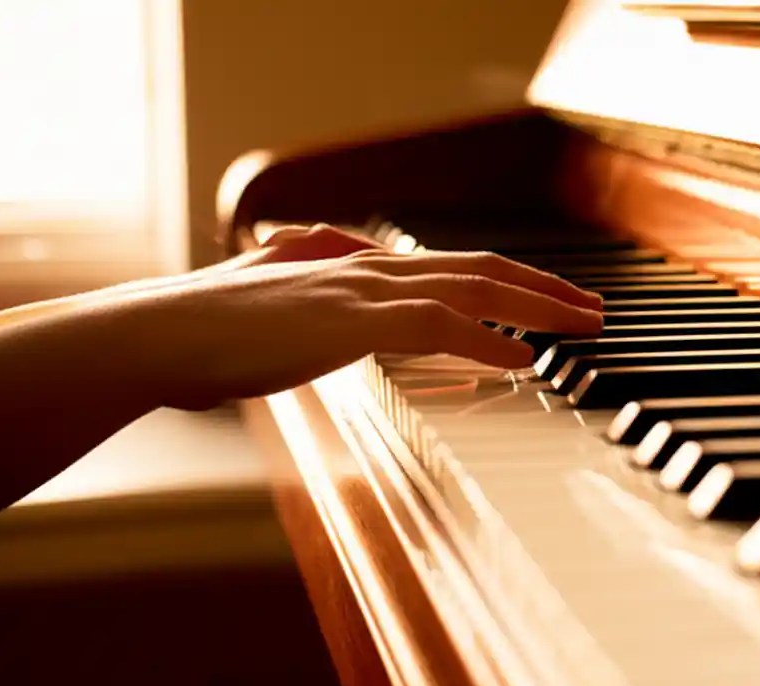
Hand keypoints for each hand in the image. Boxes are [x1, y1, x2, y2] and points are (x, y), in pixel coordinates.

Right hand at [130, 245, 602, 409]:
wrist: (164, 334)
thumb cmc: (215, 325)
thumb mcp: (278, 290)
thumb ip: (320, 270)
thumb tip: (347, 255)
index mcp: (362, 266)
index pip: (459, 267)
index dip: (515, 282)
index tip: (554, 301)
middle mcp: (373, 268)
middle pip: (484, 269)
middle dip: (547, 290)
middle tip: (595, 310)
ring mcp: (363, 288)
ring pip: (474, 287)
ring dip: (538, 307)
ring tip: (582, 327)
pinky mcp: (350, 319)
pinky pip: (437, 324)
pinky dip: (487, 338)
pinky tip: (524, 356)